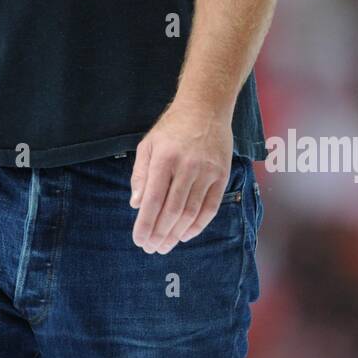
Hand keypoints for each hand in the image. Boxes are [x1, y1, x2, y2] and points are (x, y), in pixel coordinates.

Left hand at [129, 102, 233, 253]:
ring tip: (165, 246)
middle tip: (151, 248)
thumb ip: (140, 175)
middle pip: (172, 211)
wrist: (205, 109)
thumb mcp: (148, 145)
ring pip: (191, 213)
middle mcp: (187, 166)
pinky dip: (198, 225)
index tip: (139, 239)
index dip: (145, 223)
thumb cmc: (171, 129)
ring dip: (176, 234)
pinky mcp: (221, 175)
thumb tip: (136, 205)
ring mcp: (207, 172)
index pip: (153, 199)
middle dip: (160, 234)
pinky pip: (210, 208)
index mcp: (164, 158)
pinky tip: (185, 235)